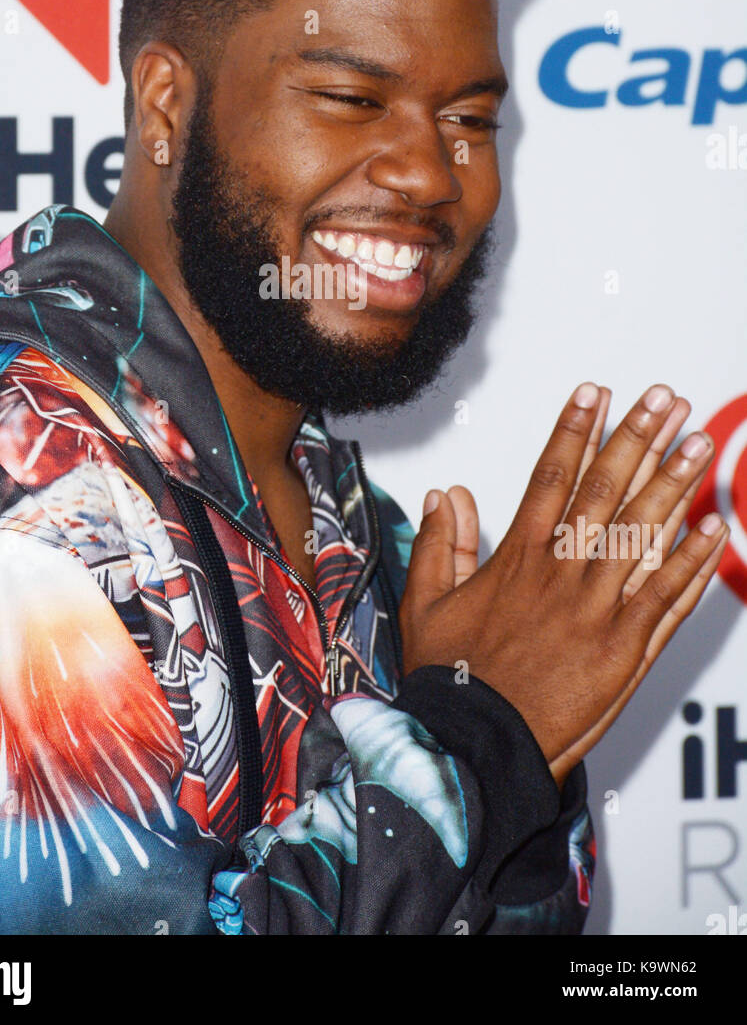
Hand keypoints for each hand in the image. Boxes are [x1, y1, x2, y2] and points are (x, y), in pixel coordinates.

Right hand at [398, 383, 728, 783]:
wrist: (474, 748)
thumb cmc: (449, 681)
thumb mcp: (425, 605)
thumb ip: (439, 545)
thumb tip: (447, 494)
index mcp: (516, 558)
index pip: (551, 476)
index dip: (575, 430)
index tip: (596, 392)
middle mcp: (561, 574)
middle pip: (605, 491)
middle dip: (637, 438)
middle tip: (665, 398)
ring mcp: (597, 610)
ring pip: (642, 534)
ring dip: (674, 484)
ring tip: (697, 443)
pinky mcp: (625, 649)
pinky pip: (667, 596)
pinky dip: (693, 560)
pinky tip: (714, 527)